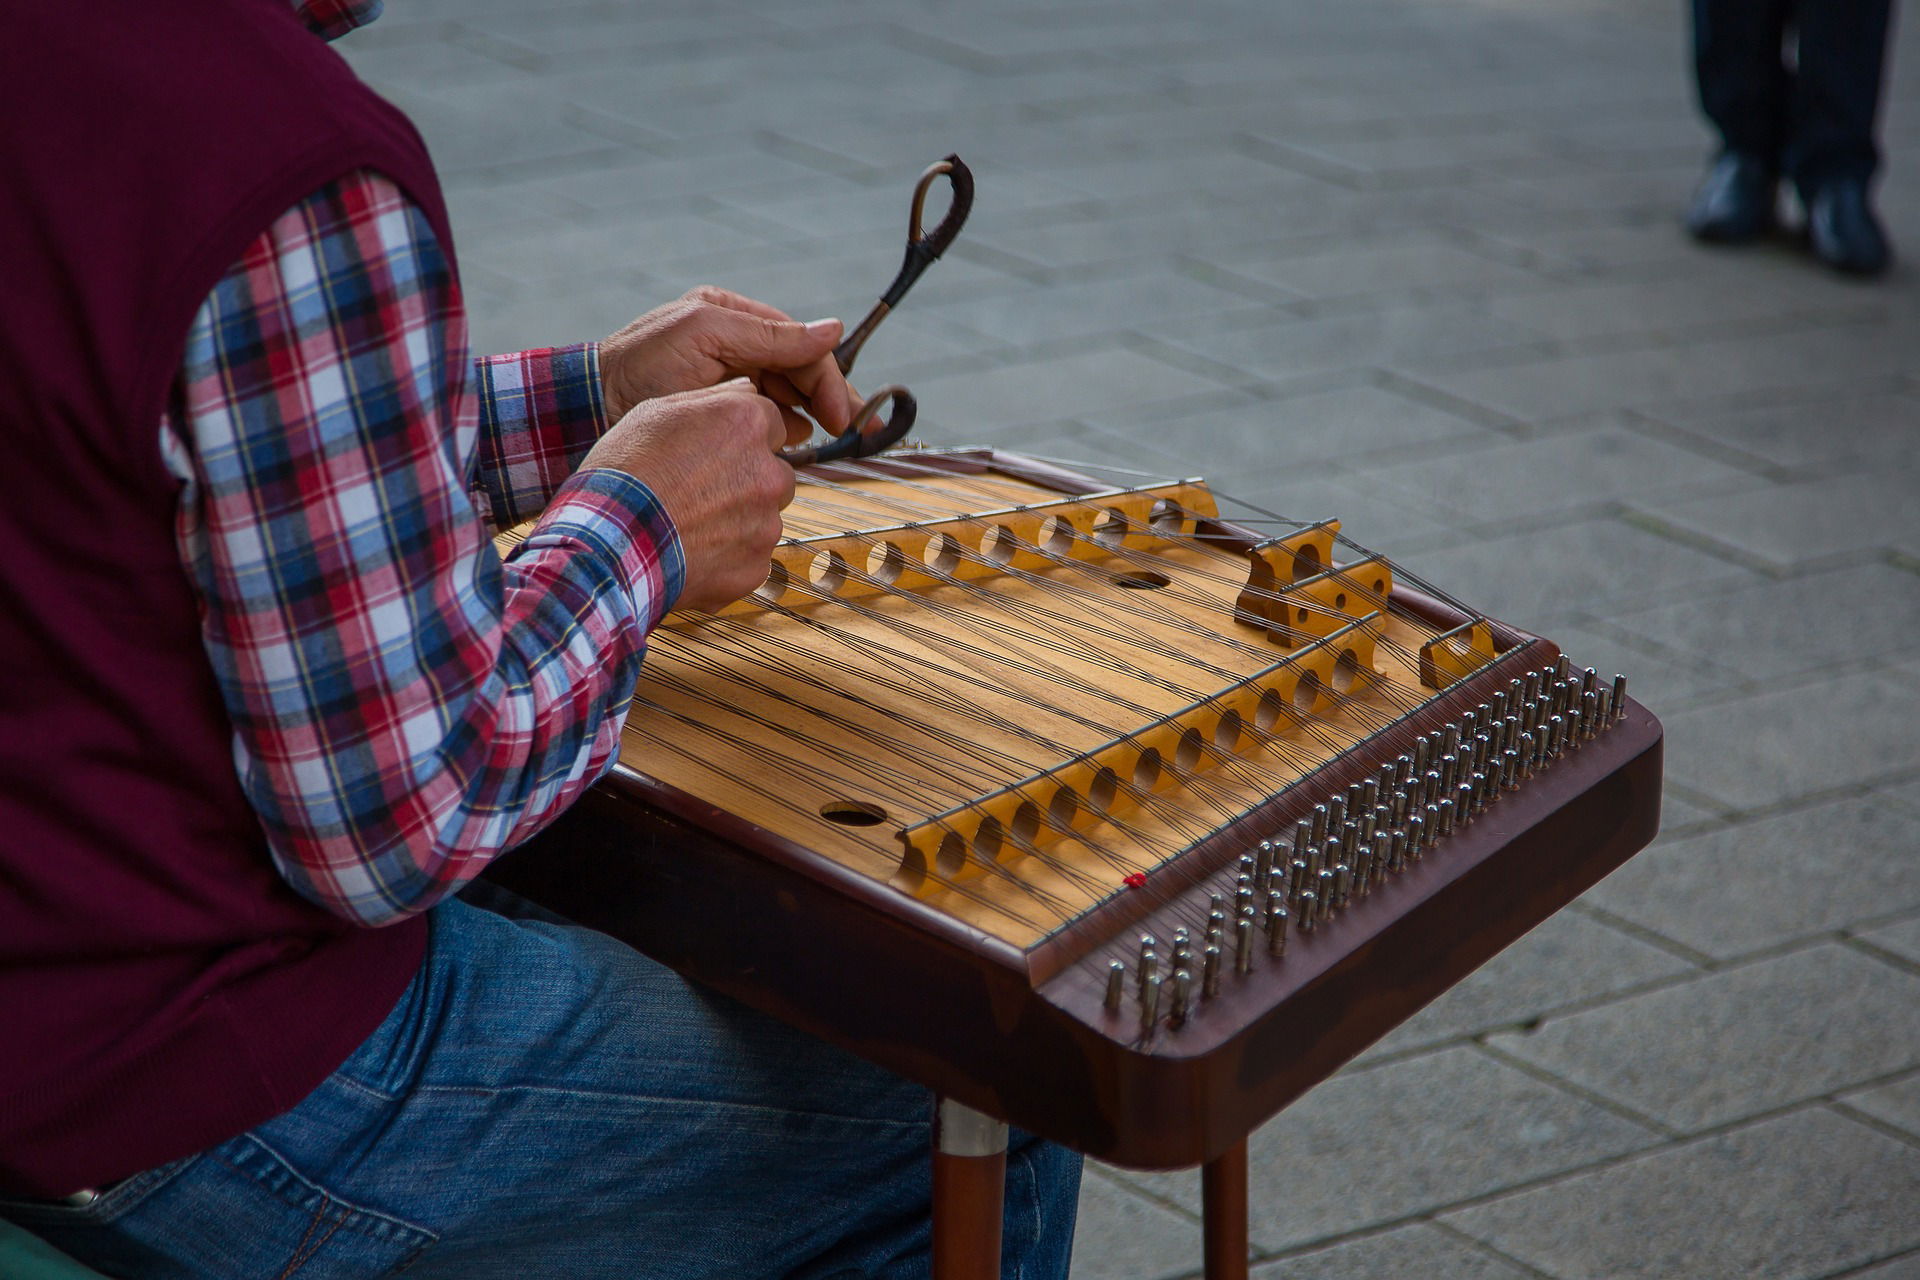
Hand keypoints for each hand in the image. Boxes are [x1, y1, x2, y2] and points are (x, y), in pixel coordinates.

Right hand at [579, 379, 795, 613]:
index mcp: (746, 424)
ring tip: (693, 523)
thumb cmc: (624, 474)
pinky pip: (753, 557)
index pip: (772, 424)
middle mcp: (768, 471)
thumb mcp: (654, 414)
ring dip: (741, 519)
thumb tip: (744, 389)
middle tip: (703, 491)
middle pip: (775, 471)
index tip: (718, 452)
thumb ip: (709, 399)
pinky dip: (731, 557)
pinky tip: (694, 551)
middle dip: (749, 480)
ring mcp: (766, 523)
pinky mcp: (756, 565)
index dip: (742, 438)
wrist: (608, 543)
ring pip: (765, 516)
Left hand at [599, 286, 853, 443]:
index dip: (828, 378)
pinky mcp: (717, 413)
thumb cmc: (638, 366)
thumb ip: (770, 335)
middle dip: (829, 399)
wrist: (587, 409)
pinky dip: (781, 431)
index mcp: (731, 316)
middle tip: (854, 430)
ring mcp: (727, 380)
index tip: (845, 415)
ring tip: (815, 438)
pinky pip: (765, 420)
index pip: (799, 345)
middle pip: (800, 370)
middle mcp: (734, 345)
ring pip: (788, 397)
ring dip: (807, 416)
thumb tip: (835, 329)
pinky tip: (788, 444)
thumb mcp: (706, 335)